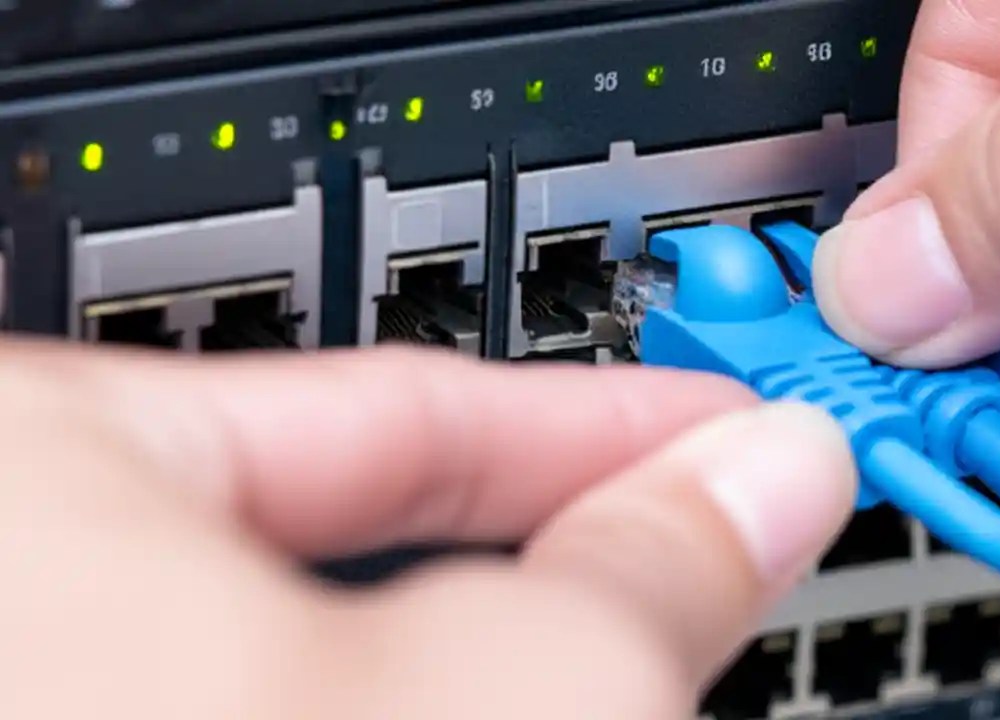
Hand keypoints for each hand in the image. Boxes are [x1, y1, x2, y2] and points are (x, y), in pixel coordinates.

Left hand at [0, 343, 855, 718]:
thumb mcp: (490, 696)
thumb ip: (634, 577)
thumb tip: (764, 477)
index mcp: (34, 474)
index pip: (398, 404)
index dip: (600, 424)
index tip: (725, 433)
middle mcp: (16, 576)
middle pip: (353, 540)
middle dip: (546, 561)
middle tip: (696, 574)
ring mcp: (46, 676)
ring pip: (306, 658)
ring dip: (467, 674)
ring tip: (592, 696)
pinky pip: (232, 700)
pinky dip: (364, 708)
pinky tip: (445, 709)